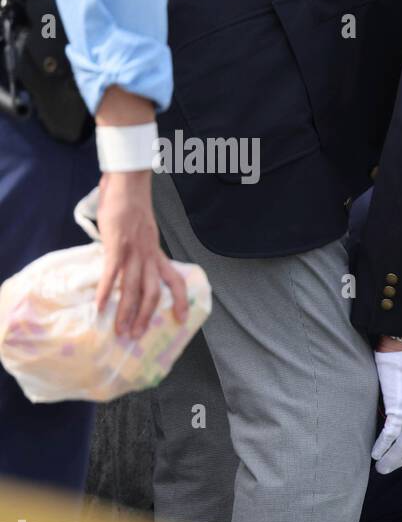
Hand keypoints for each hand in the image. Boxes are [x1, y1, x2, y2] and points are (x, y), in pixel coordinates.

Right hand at [95, 170, 188, 338]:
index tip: (182, 319)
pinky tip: (99, 308)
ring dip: (127, 313)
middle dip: (146, 317)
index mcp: (157, 253)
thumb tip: (132, 261)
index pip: (175, 280)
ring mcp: (133, 253)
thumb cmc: (132, 208)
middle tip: (137, 336)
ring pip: (133, 289)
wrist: (129, 185)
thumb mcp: (144, 233)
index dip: (181, 300)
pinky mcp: (116, 247)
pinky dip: (106, 292)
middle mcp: (149, 257)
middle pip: (153, 293)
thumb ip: (141, 249)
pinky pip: (111, 275)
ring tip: (120, 331)